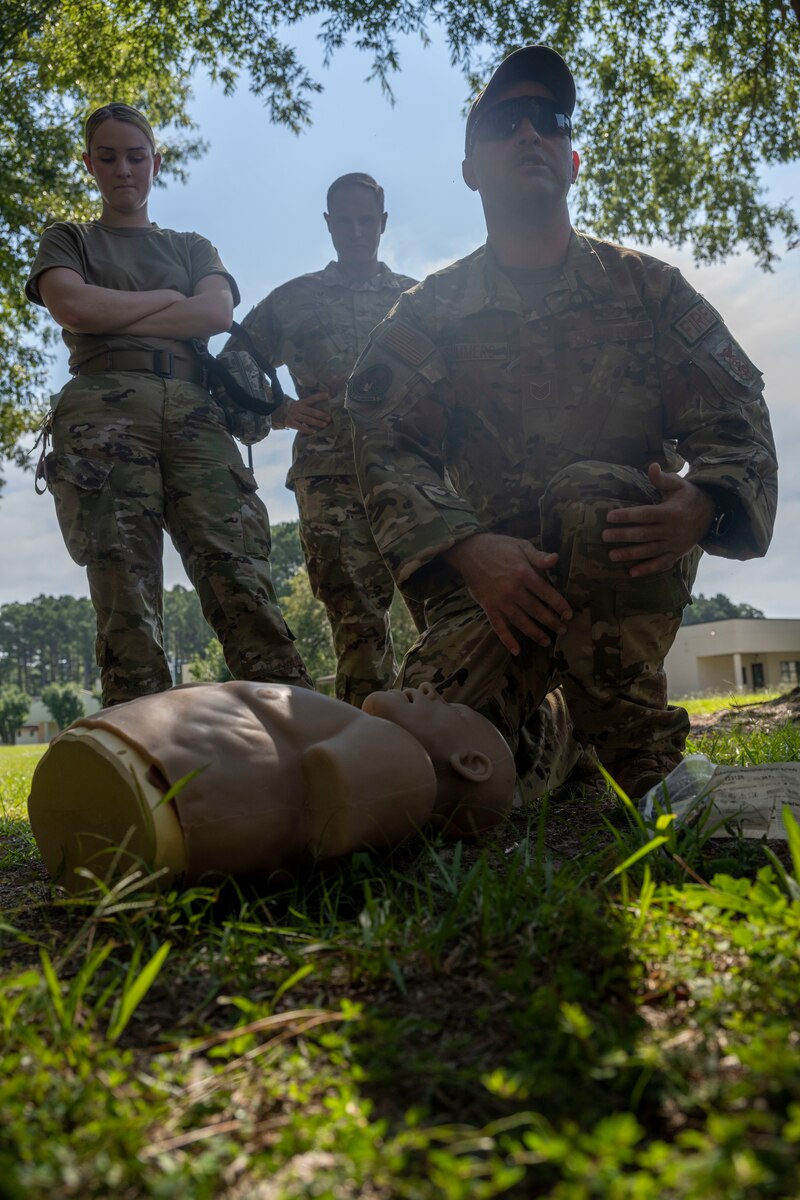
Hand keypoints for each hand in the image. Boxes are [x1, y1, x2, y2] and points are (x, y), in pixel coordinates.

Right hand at [285, 392, 331, 433]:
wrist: (280, 412)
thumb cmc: (296, 409)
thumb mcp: (301, 404)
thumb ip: (310, 405)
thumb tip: (324, 404)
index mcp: (302, 402)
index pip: (312, 398)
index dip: (320, 397)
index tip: (328, 396)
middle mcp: (299, 408)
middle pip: (311, 411)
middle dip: (321, 415)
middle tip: (329, 418)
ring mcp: (295, 416)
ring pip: (307, 420)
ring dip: (317, 423)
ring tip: (325, 425)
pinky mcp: (292, 423)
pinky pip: (301, 427)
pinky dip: (308, 430)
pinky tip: (314, 432)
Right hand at [444, 532, 571, 655]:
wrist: (469, 551)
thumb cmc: (498, 547)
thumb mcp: (521, 546)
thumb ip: (538, 556)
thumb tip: (556, 558)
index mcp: (524, 574)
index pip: (547, 593)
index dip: (559, 605)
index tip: (568, 615)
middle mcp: (513, 590)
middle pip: (536, 610)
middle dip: (551, 622)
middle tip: (562, 631)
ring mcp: (500, 601)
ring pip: (521, 621)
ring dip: (535, 633)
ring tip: (546, 641)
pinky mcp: (488, 607)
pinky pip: (498, 627)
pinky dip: (507, 640)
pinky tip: (516, 650)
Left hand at [602, 463, 714, 575]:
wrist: (711, 514)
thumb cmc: (688, 496)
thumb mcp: (678, 484)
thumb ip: (662, 478)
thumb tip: (652, 466)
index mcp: (671, 512)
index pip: (645, 514)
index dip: (627, 516)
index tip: (609, 516)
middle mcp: (672, 530)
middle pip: (643, 534)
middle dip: (623, 536)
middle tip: (604, 536)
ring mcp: (674, 544)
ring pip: (650, 551)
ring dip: (630, 554)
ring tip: (611, 555)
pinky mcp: (676, 554)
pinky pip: (661, 564)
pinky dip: (647, 569)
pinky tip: (632, 573)